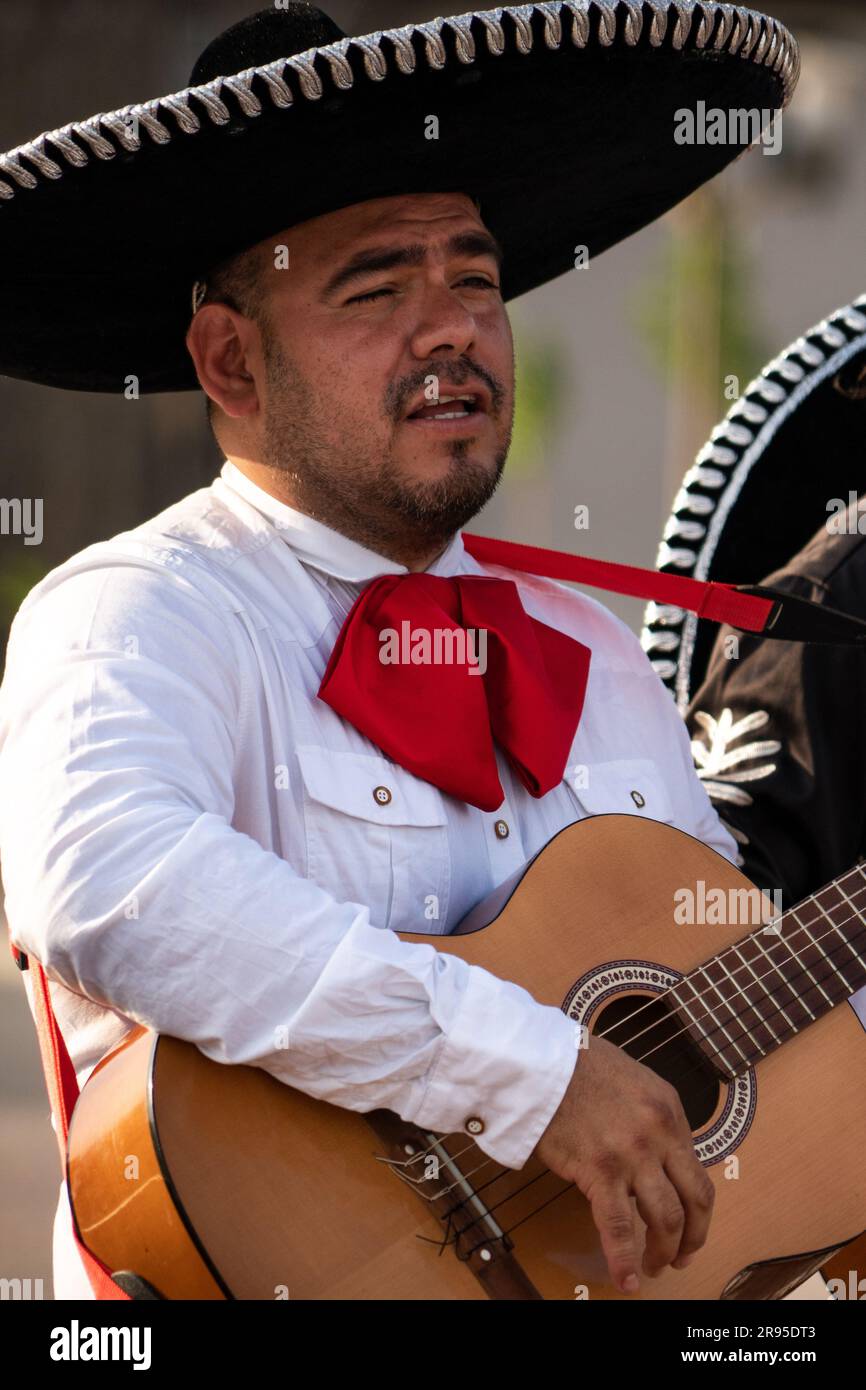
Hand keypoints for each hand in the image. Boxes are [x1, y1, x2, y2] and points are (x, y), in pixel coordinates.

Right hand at [532, 1032, 714, 1294]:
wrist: (542, 1063)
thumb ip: (652, 1119)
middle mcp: (660, 1134)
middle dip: (692, 1237)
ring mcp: (632, 1155)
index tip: (690, 1225)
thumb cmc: (579, 1066)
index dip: (697, 1208)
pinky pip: (618, 1227)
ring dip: (663, 1251)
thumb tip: (656, 1158)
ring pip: (664, 1218)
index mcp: (670, 1111)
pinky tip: (627, 1281)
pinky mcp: (600, 1171)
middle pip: (694, 1200)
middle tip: (682, 1256)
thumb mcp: (635, 1082)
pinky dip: (625, 1260)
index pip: (696, 1170)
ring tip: (654, 1267)